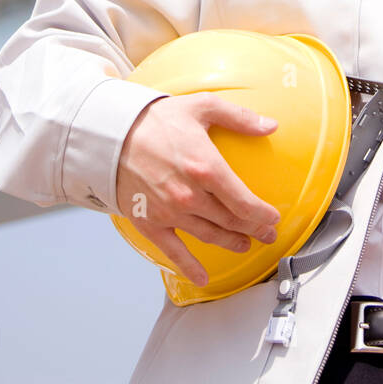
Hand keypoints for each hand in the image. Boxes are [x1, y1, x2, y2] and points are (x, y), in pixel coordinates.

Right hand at [115, 93, 280, 285]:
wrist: (110, 135)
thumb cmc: (156, 118)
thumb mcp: (201, 106)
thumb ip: (239, 117)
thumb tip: (270, 125)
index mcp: (206, 168)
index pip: (244, 202)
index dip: (263, 214)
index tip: (273, 217)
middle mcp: (190, 196)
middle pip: (231, 221)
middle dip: (254, 230)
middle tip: (266, 234)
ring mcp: (169, 212)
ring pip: (209, 236)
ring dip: (231, 243)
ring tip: (244, 245)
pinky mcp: (149, 223)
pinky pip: (174, 251)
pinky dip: (190, 267)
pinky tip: (202, 277)